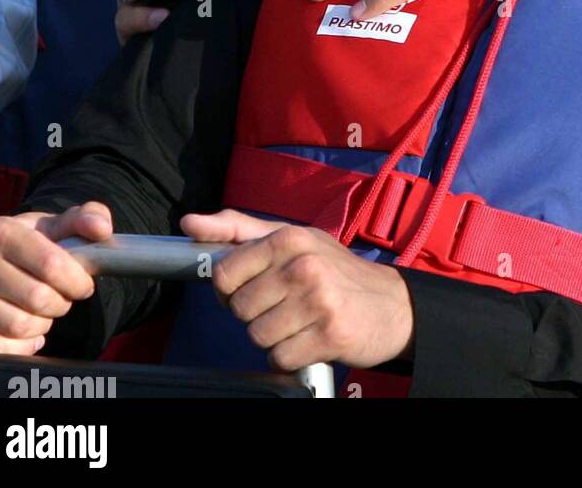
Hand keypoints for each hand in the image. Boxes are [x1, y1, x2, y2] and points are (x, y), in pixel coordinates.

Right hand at [0, 202, 112, 355]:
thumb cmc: (31, 243)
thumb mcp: (55, 225)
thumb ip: (86, 218)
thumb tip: (102, 229)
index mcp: (1, 231)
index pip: (50, 263)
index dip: (76, 280)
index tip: (83, 285)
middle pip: (37, 298)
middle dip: (61, 303)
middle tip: (62, 298)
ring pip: (19, 325)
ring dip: (43, 324)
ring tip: (43, 311)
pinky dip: (22, 345)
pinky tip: (28, 332)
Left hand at [181, 210, 414, 370]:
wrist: (392, 304)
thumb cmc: (333, 270)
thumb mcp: (291, 238)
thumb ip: (237, 229)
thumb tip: (189, 224)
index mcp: (288, 237)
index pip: (225, 274)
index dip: (231, 290)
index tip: (254, 288)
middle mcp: (303, 265)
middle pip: (239, 309)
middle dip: (256, 314)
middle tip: (285, 304)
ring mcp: (318, 300)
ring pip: (257, 336)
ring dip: (274, 336)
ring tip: (300, 320)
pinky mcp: (329, 335)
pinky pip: (280, 357)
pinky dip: (291, 355)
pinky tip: (311, 338)